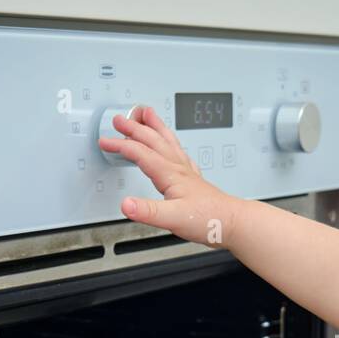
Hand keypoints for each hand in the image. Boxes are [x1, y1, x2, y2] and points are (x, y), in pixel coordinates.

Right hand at [97, 105, 243, 247]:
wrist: (233, 223)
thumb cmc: (209, 220)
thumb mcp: (173, 219)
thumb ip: (147, 211)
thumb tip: (126, 204)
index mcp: (170, 174)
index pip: (140, 153)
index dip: (120, 145)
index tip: (105, 141)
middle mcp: (178, 169)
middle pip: (153, 140)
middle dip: (134, 128)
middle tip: (119, 119)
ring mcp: (187, 172)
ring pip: (168, 141)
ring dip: (154, 126)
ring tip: (147, 114)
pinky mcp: (194, 180)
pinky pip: (178, 153)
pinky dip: (170, 143)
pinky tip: (172, 147)